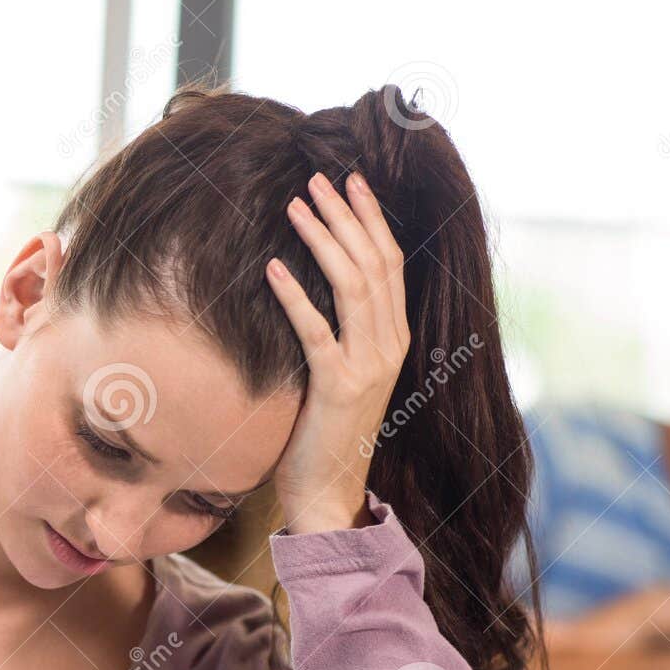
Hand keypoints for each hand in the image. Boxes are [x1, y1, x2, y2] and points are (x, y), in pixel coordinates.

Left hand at [265, 171, 409, 534]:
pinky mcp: (337, 386)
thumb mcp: (341, 373)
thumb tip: (316, 285)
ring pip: (352, 286)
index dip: (372, 219)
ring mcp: (368, 366)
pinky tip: (273, 267)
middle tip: (318, 178)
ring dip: (323, 240)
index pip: (390, 264)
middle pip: (374, 263)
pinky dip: (295, 295)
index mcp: (395, 338)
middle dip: (346, 215)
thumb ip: (340, 333)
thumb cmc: (324, 431)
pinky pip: (316, 330)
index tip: (352, 182)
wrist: (328, 491)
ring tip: (296, 206)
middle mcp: (389, 346)